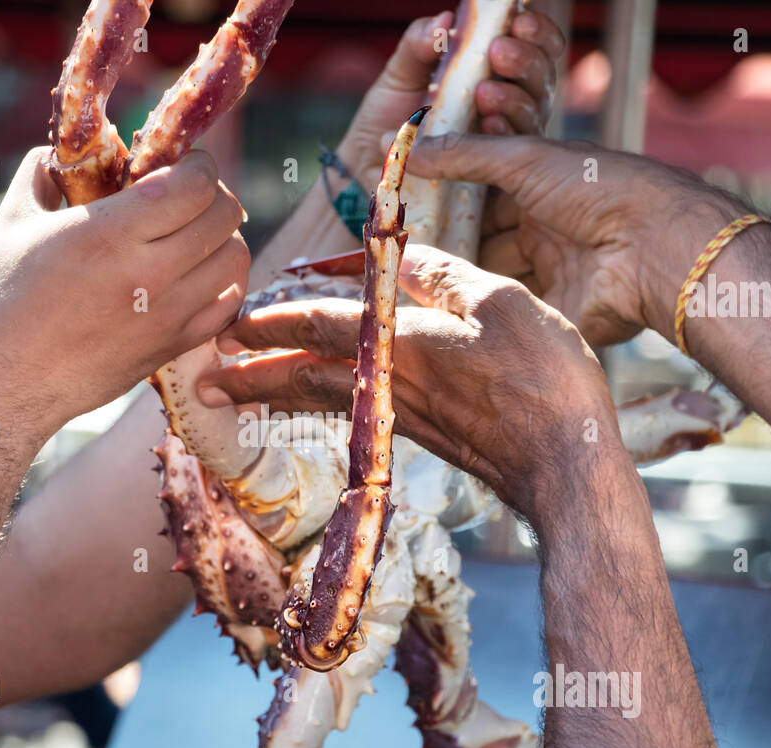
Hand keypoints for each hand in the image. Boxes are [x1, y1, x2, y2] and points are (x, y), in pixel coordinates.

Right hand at [0, 147, 248, 436]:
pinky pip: (229, 305)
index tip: (180, 165)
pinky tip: (197, 278)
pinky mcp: (174, 345)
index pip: (195, 184)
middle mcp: (149, 273)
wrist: (6, 382)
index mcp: (109, 232)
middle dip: (212, 196)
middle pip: (225, 216)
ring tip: (194, 238)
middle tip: (188, 198)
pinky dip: (224, 285)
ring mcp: (168, 314)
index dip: (198, 165)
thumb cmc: (1, 299)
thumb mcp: (13, 223)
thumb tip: (63, 151)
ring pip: (236, 259)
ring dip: (222, 239)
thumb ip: (41, 174)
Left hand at [199, 244, 618, 520]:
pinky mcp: (420, 436)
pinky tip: (320, 399)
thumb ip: (439, 274)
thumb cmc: (541, 376)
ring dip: (275, 393)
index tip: (229, 322)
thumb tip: (397, 258)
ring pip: (320, 398)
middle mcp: (384, 384)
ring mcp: (400, 416)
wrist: (565, 466)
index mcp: (395, 344)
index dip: (267, 318)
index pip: (311, 324)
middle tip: (205, 383)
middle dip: (249, 375)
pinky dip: (321, 401)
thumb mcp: (496, 298)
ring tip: (240, 394)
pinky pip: (352, 410)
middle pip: (298, 376)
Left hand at [336, 9, 565, 186]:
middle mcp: (507, 109)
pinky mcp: (493, 181)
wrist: (366, 167)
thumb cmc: (386, 118)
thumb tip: (444, 20)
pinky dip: (501, 141)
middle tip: (499, 51)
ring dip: (514, 101)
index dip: (537, 34)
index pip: (534, 50)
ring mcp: (503, 147)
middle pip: (540, 83)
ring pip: (531, 119)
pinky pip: (509, 164)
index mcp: (493, 76)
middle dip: (526, 62)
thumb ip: (419, 44)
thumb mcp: (401, 75)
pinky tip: (488, 127)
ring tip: (485, 92)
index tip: (520, 20)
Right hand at [406, 135, 749, 346]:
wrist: (650, 244)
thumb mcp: (523, 158)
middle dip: (447, 244)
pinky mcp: (553, 315)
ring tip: (407, 277)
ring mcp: (550, 276)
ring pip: (490, 280)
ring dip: (457, 279)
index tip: (405, 208)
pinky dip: (478, 311)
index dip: (447, 202)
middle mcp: (546, 234)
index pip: (484, 198)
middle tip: (398, 248)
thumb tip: (410, 150)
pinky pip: (508, 314)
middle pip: (483, 242)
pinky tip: (438, 308)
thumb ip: (466, 155)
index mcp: (544, 191)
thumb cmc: (596, 186)